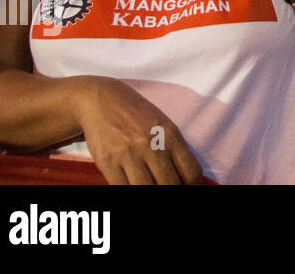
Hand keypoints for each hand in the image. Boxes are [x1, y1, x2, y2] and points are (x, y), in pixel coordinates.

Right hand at [71, 76, 202, 184]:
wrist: (103, 101)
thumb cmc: (138, 117)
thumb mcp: (164, 127)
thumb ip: (176, 152)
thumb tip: (188, 181)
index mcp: (171, 136)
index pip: (192, 172)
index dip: (191, 186)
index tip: (186, 186)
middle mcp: (152, 145)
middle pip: (171, 185)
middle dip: (171, 191)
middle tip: (166, 187)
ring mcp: (129, 154)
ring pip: (147, 190)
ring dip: (150, 193)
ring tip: (149, 185)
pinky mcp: (108, 162)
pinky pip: (122, 188)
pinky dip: (129, 190)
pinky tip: (132, 185)